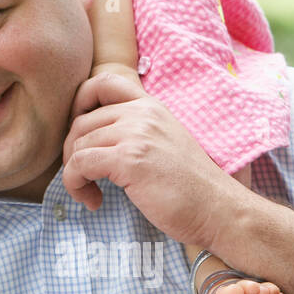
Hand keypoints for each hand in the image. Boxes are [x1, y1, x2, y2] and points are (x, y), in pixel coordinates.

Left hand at [61, 72, 242, 249]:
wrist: (220, 210)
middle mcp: (142, 113)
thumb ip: (136, 132)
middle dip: (73, 152)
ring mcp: (136, 134)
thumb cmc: (191, 187)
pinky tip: (93, 201)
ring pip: (77, 145)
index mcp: (151, 106)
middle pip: (81, 121)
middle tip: (84, 177)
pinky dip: (75, 185)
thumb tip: (90, 140)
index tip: (81, 136)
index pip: (102, 83)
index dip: (79, 104)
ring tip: (91, 193)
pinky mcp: (129, 159)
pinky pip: (79, 165)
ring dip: (75, 174)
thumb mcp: (164, 143)